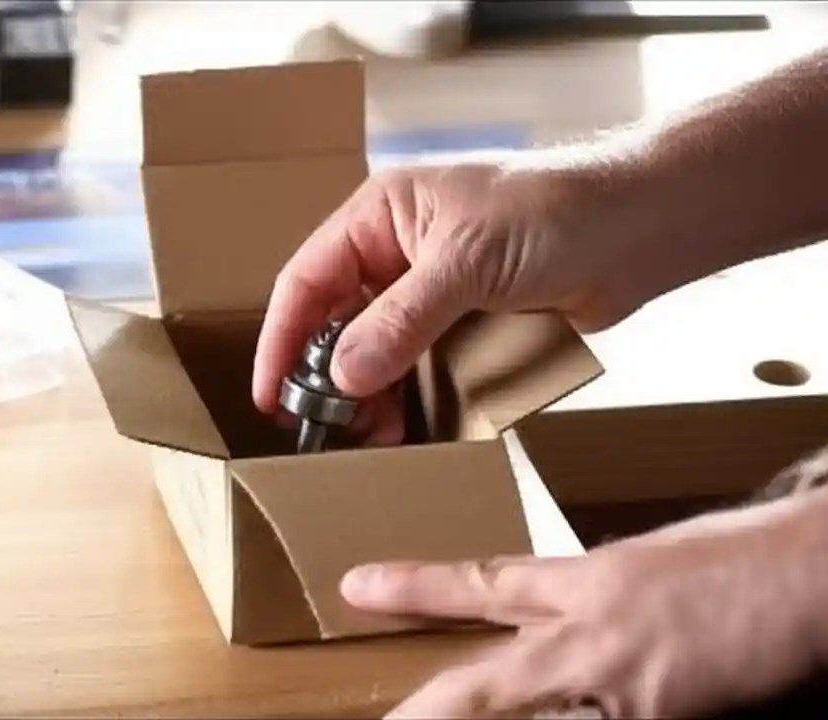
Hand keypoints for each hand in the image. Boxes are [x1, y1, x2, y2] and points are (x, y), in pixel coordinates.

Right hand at [252, 160, 643, 444]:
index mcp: (379, 218)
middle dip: (328, 377)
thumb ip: (400, 321)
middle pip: (338, 323)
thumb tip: (343, 377)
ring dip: (371, 396)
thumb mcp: (464, 263)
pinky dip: (412, 398)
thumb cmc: (553, 214)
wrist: (642, 227)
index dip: (282, 338)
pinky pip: (422, 368)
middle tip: (324, 430)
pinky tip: (411, 428)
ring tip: (372, 438)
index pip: (307, 281)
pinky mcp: (467, 325)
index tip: (270, 395)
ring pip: (379, 353)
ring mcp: (432, 292)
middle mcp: (396, 254)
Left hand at [338, 490, 827, 717]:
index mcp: (588, 580)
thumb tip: (549, 624)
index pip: (483, 584)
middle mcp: (592, 635)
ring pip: (531, 718)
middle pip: (488, 685)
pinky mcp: (660, 716)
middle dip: (428, 714)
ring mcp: (625, 686)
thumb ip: (590, 599)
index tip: (355, 585)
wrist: (814, 572)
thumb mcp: (649, 566)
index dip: (414, 587)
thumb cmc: (743, 560)